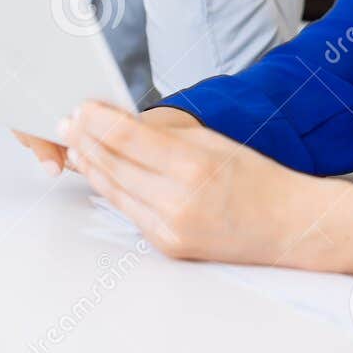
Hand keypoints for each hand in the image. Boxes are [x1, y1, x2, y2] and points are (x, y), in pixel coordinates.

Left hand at [59, 100, 326, 265]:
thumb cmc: (255, 177)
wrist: (286, 226)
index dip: (98, 120)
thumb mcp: (213, 141)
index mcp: (194, 166)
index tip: (81, 107)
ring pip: (115, 190)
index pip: (129, 138)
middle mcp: (178, 201)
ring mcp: (170, 228)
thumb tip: (119, 124)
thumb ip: (165, 134)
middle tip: (66, 123)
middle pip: (114, 165)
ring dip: (91, 165)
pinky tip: (99, 174)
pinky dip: (112, 190)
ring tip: (74, 145)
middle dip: (86, 141)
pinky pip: (130, 212)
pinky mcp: (167, 246)